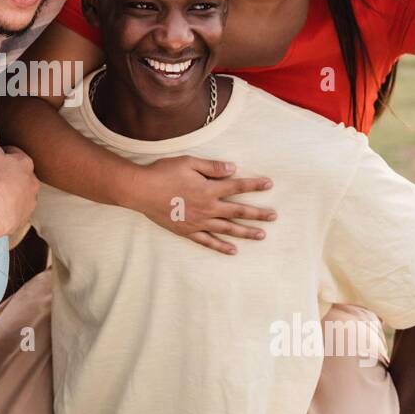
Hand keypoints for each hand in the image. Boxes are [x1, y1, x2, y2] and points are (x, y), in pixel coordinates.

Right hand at [0, 127, 39, 243]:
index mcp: (26, 163)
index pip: (14, 152)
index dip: (1, 152)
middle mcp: (33, 182)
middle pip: (20, 174)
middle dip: (9, 173)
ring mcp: (30, 201)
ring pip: (21, 193)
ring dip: (11, 192)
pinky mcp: (24, 218)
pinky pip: (16, 210)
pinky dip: (9, 208)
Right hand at [129, 156, 274, 255]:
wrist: (140, 190)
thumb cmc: (163, 172)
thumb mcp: (189, 163)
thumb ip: (212, 167)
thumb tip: (233, 169)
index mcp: (209, 189)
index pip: (237, 187)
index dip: (254, 185)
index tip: (269, 185)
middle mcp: (207, 207)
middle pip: (237, 211)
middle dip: (257, 214)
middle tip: (274, 216)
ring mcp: (198, 222)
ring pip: (227, 229)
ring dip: (245, 232)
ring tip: (261, 236)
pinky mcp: (187, 231)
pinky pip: (208, 241)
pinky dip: (221, 247)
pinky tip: (233, 251)